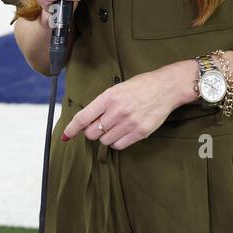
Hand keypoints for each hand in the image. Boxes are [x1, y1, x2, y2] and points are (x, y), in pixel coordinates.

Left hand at [62, 59, 196, 150]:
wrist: (166, 87)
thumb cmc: (141, 86)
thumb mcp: (117, 89)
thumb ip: (102, 104)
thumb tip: (86, 121)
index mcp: (109, 97)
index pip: (83, 118)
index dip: (72, 129)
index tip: (66, 136)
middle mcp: (117, 111)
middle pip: (92, 133)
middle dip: (93, 131)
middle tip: (101, 125)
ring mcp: (129, 123)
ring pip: (105, 141)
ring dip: (106, 137)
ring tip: (116, 126)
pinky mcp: (140, 132)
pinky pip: (119, 145)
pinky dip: (117, 142)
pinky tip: (123, 132)